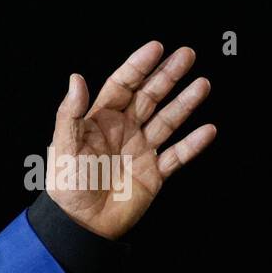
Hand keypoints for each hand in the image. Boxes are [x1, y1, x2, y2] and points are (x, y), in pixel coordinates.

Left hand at [49, 41, 216, 239]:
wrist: (78, 224)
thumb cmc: (66, 185)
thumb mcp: (63, 146)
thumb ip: (70, 113)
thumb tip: (76, 78)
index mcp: (100, 121)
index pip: (122, 85)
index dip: (138, 66)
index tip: (156, 47)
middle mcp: (123, 131)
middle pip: (149, 96)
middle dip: (168, 76)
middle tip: (188, 54)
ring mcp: (140, 150)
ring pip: (168, 120)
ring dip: (185, 103)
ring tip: (203, 84)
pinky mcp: (153, 173)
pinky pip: (177, 155)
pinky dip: (193, 144)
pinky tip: (208, 130)